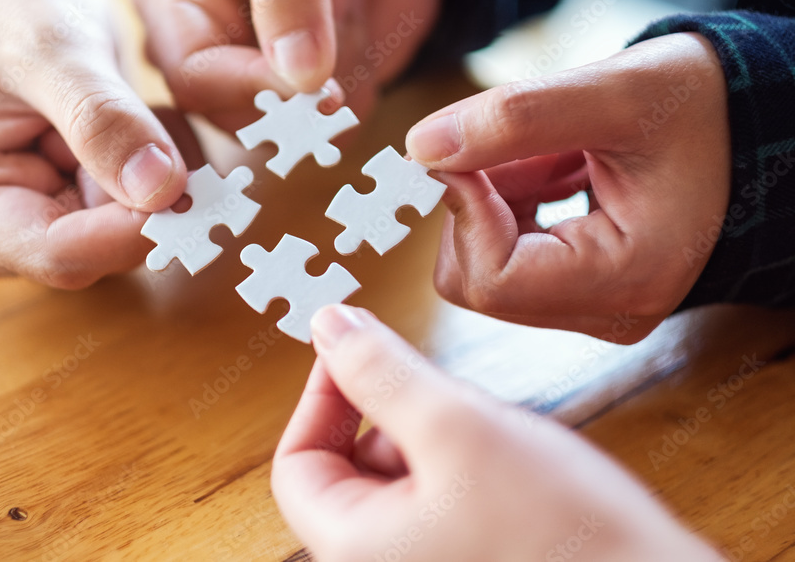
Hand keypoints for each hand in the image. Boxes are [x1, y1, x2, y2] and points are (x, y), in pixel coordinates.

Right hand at [0, 0, 199, 286]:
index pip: (60, 253)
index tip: (194, 186)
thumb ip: (102, 118)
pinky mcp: (75, 216)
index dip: (134, 229)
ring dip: (162, 179)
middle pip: (99, 253)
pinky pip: (144, 215)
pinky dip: (164, 171)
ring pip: (131, 236)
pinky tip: (145, 119)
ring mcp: (33, 230)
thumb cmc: (4, 5)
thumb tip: (161, 192)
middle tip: (172, 125)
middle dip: (150, 199)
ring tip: (143, 106)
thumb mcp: (53, 45)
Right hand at [131, 0, 440, 127]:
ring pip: (282, 134)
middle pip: (233, 117)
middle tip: (351, 4)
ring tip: (353, 7)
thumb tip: (296, 76)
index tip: (320, 80)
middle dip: (306, 80)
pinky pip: (321, 139)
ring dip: (339, 82)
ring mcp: (242, 85)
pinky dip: (357, 98)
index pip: (193, 77)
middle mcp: (194, 48)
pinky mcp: (287, 109)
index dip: (256, 87)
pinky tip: (361, 40)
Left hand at [272, 305, 723, 561]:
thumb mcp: (458, 427)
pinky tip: (513, 461)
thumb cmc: (569, 539)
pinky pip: (442, 497)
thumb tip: (330, 325)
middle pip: (348, 469)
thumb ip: (382, 372)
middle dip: (389, 414)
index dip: (320, 396)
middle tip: (442, 390)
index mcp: (356, 549)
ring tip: (492, 434)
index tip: (355, 349)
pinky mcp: (472, 558)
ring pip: (401, 477)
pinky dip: (463, 462)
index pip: (295, 464)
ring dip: (433, 435)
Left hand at [404, 33, 730, 342]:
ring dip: (495, 201)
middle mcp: (611, 311)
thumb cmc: (700, 105)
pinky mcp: (580, 291)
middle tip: (525, 147)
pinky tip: (551, 170)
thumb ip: (514, 118)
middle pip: (476, 282)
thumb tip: (420, 148)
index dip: (465, 211)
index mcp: (629, 278)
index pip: (491, 279)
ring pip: (481, 270)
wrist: (742, 125)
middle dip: (480, 205)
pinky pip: (503, 260)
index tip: (469, 149)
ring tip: (553, 156)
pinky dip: (508, 207)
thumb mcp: (613, 92)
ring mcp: (595, 307)